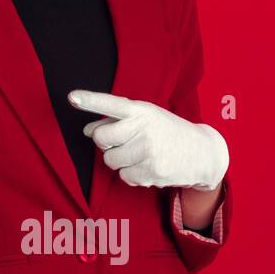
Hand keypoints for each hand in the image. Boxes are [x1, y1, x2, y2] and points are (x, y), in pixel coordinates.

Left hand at [67, 90, 227, 190]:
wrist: (203, 153)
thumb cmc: (167, 132)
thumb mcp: (146, 117)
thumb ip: (117, 120)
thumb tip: (86, 130)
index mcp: (141, 110)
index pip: (111, 104)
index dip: (90, 100)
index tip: (71, 97)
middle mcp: (144, 128)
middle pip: (101, 138)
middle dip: (106, 142)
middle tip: (123, 141)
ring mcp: (148, 150)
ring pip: (110, 160)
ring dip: (119, 160)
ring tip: (140, 154)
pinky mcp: (151, 171)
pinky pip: (123, 176)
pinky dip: (132, 174)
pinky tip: (148, 166)